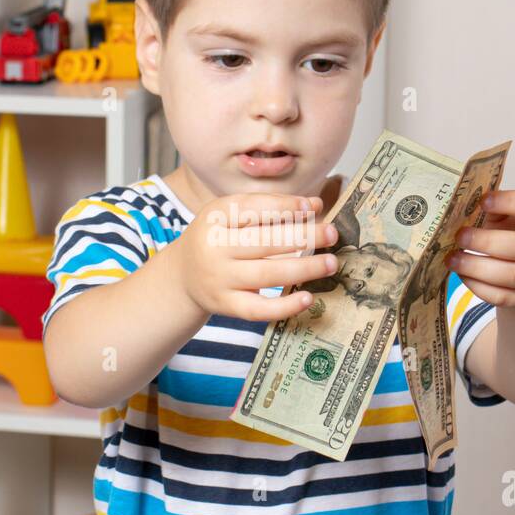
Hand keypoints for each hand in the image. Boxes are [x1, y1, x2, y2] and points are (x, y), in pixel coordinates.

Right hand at [172, 192, 339, 321]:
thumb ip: (269, 207)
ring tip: (330, 263)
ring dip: (303, 268)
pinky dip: (285, 306)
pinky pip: (258, 309)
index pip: (254, 208)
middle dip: (303, 237)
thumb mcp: (230, 214)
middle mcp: (214, 247)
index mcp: (216, 216)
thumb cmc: (218, 239)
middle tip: (332, 234)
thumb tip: (315, 206)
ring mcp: (219, 278)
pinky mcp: (225, 305)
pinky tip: (308, 298)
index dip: (286, 207)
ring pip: (266, 274)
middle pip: (264, 241)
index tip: (315, 207)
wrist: (182, 276)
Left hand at [446, 188, 514, 309]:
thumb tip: (461, 209)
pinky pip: (504, 297)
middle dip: (486, 243)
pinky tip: (463, 275)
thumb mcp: (510, 215)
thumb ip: (493, 209)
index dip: (509, 201)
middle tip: (459, 237)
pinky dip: (478, 287)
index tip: (482, 201)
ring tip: (453, 259)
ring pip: (513, 276)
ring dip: (477, 268)